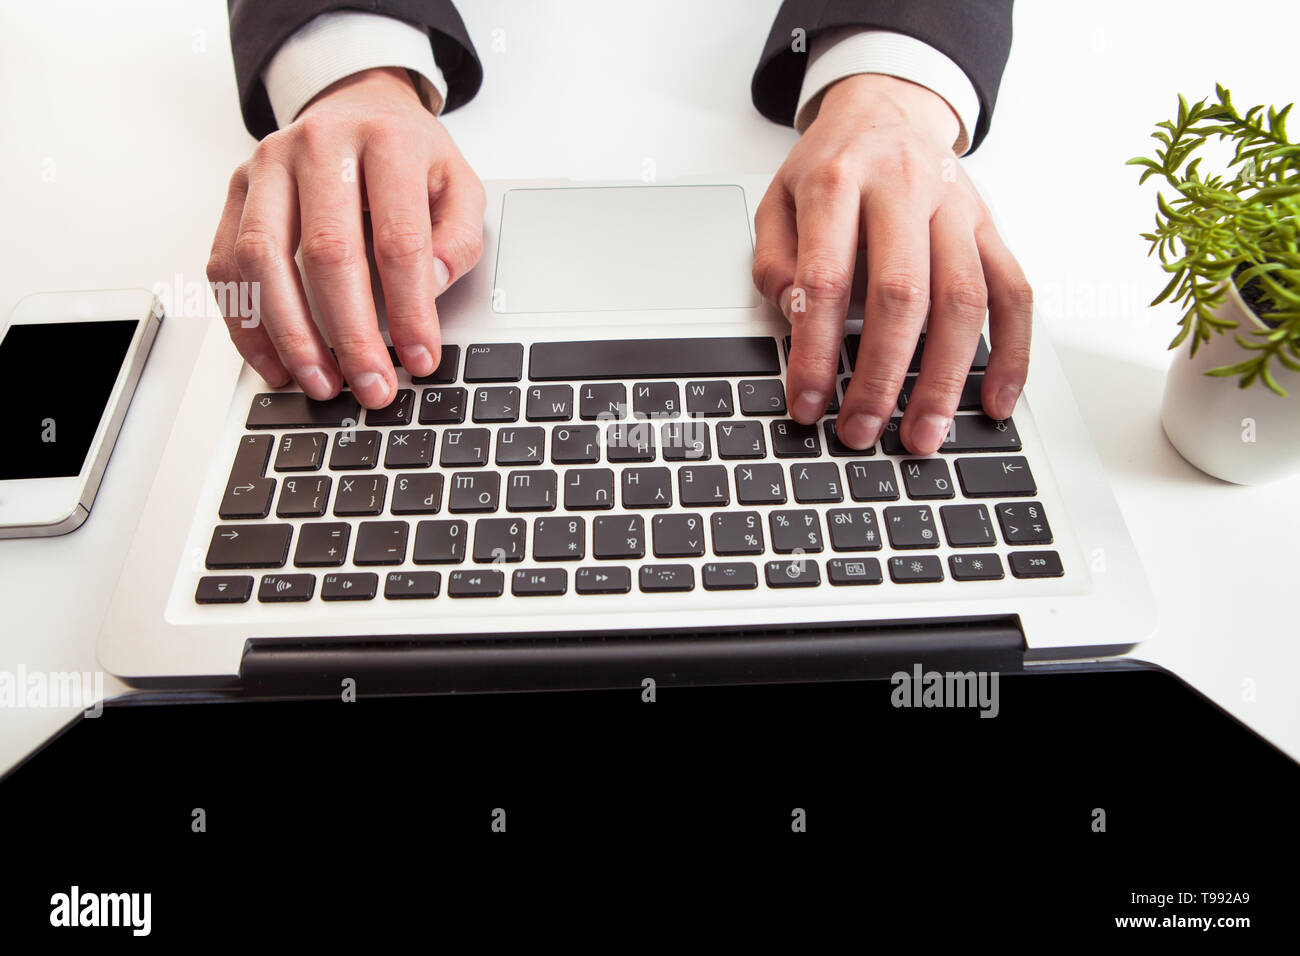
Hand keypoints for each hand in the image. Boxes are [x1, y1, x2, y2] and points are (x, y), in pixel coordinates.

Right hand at [207, 67, 484, 407]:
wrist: (357, 105)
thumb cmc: (408, 156)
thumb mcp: (458, 184)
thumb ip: (458, 237)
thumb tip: (432, 287)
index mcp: (385, 140)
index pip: (398, 239)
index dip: (410, 308)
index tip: (420, 358)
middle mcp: (319, 146)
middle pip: (327, 254)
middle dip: (350, 334)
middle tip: (370, 385)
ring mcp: (267, 166)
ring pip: (262, 260)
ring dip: (290, 335)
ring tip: (320, 382)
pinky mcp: (236, 192)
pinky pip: (226, 265)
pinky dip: (247, 323)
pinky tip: (275, 362)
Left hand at [752, 73, 1032, 454]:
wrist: (887, 111)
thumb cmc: (831, 168)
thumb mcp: (778, 201)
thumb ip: (774, 262)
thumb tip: (795, 325)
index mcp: (840, 180)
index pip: (827, 279)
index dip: (815, 351)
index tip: (807, 403)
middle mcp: (905, 188)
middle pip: (903, 296)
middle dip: (881, 376)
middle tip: (863, 430)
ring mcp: (957, 208)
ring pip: (963, 301)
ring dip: (944, 379)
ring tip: (923, 434)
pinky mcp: (991, 226)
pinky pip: (1014, 293)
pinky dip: (1011, 352)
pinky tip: (995, 400)